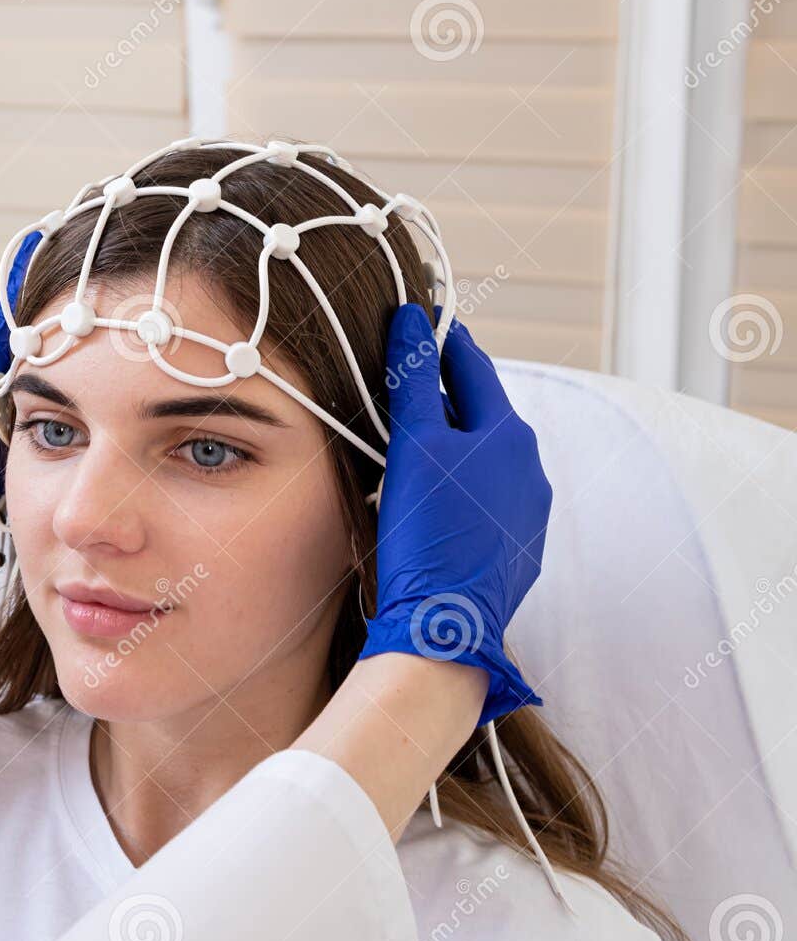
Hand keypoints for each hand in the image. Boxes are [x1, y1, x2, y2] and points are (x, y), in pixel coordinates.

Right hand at [358, 302, 551, 724]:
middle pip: (483, 413)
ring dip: (458, 445)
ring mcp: (529, 511)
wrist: (445, 621)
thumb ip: (413, 378)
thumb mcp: (413, 444)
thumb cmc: (426, 530)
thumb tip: (411, 318)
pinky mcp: (520, 548)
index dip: (443, 341)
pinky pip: (491, 502)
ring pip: (489, 460)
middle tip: (413, 378)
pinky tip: (437, 503)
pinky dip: (465, 489)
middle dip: (450, 394)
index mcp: (509, 433)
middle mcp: (530, 467)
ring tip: (418, 445)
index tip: (423, 320)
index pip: (472, 367)